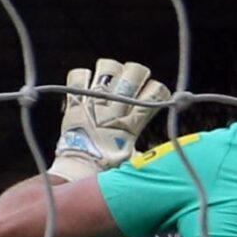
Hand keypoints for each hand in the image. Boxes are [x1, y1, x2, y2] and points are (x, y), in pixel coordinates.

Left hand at [49, 57, 171, 181]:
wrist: (81, 169)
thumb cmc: (108, 168)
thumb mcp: (133, 156)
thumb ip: (145, 148)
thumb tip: (159, 153)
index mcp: (134, 121)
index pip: (156, 90)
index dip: (154, 90)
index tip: (148, 95)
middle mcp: (116, 107)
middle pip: (134, 71)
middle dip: (134, 73)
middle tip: (127, 83)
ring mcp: (95, 102)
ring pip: (109, 67)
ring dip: (109, 71)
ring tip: (106, 81)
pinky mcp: (76, 102)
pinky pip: (78, 75)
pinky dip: (80, 76)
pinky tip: (84, 84)